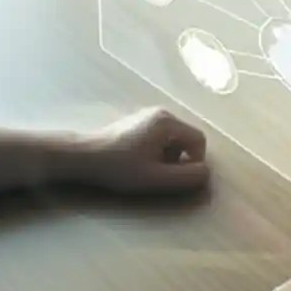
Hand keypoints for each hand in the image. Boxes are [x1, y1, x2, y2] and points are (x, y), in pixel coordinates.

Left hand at [79, 107, 209, 193]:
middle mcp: (161, 112)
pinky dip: (157, 151)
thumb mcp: (156, 178)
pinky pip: (161, 136)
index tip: (177, 177)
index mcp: (168, 122)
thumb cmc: (120, 167)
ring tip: (146, 168)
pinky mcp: (139, 121)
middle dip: (180, 159)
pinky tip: (138, 160)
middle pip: (187, 138)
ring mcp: (149, 115)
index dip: (195, 162)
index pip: (199, 140)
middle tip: (159, 174)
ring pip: (174, 139)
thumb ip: (187, 177)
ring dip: (168, 157)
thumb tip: (206, 173)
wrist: (85, 156)